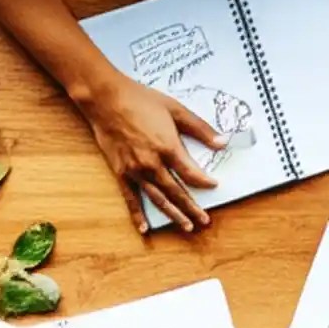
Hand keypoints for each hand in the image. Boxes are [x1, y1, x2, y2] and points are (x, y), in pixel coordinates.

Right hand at [75, 75, 225, 233]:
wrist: (106, 98)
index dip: (204, 182)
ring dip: (173, 215)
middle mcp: (153, 164)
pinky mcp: (121, 173)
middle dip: (192, 208)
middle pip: (177, 192)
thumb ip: (200, 128)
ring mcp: (135, 171)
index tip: (214, 186)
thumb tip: (222, 142)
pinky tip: (145, 229)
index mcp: (168, 148)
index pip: (191, 173)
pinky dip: (137, 215)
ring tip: (186, 227)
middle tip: (204, 220)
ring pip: (158, 199)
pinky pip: (131, 199)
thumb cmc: (140, 100)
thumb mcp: (176, 109)